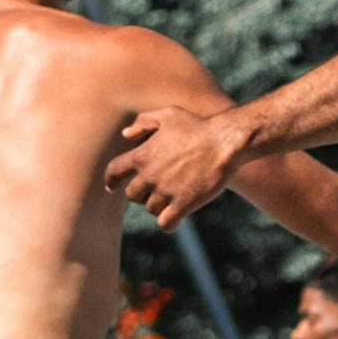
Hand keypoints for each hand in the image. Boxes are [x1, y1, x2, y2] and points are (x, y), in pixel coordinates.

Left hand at [110, 96, 256, 225]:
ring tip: (172, 199)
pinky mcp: (183, 204)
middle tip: (158, 189)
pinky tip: (176, 218)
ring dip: (159, 206)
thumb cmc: (199, 125)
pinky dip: (169, 223)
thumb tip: (126, 135)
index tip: (112, 186)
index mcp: (142, 155)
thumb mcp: (170, 114)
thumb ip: (144, 121)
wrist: (226, 141)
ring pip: (151, 209)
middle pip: (133, 195)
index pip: (114, 171)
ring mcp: (166, 191)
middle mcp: (150, 175)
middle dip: (142, 193)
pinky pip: (166, 224)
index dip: (111, 180)